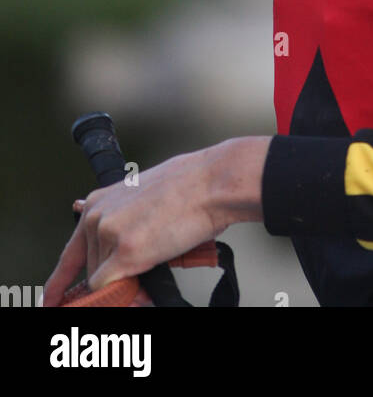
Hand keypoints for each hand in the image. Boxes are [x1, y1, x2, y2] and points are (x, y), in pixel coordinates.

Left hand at [41, 138, 268, 305]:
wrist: (211, 183)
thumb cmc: (188, 189)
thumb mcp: (142, 200)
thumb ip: (120, 223)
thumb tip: (109, 263)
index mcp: (98, 202)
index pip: (70, 253)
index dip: (59, 283)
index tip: (50, 301)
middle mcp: (96, 216)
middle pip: (92, 271)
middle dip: (114, 280)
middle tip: (144, 272)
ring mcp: (108, 234)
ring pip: (102, 282)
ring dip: (126, 285)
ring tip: (156, 263)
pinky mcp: (125, 252)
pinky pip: (110, 289)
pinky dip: (126, 294)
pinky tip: (143, 285)